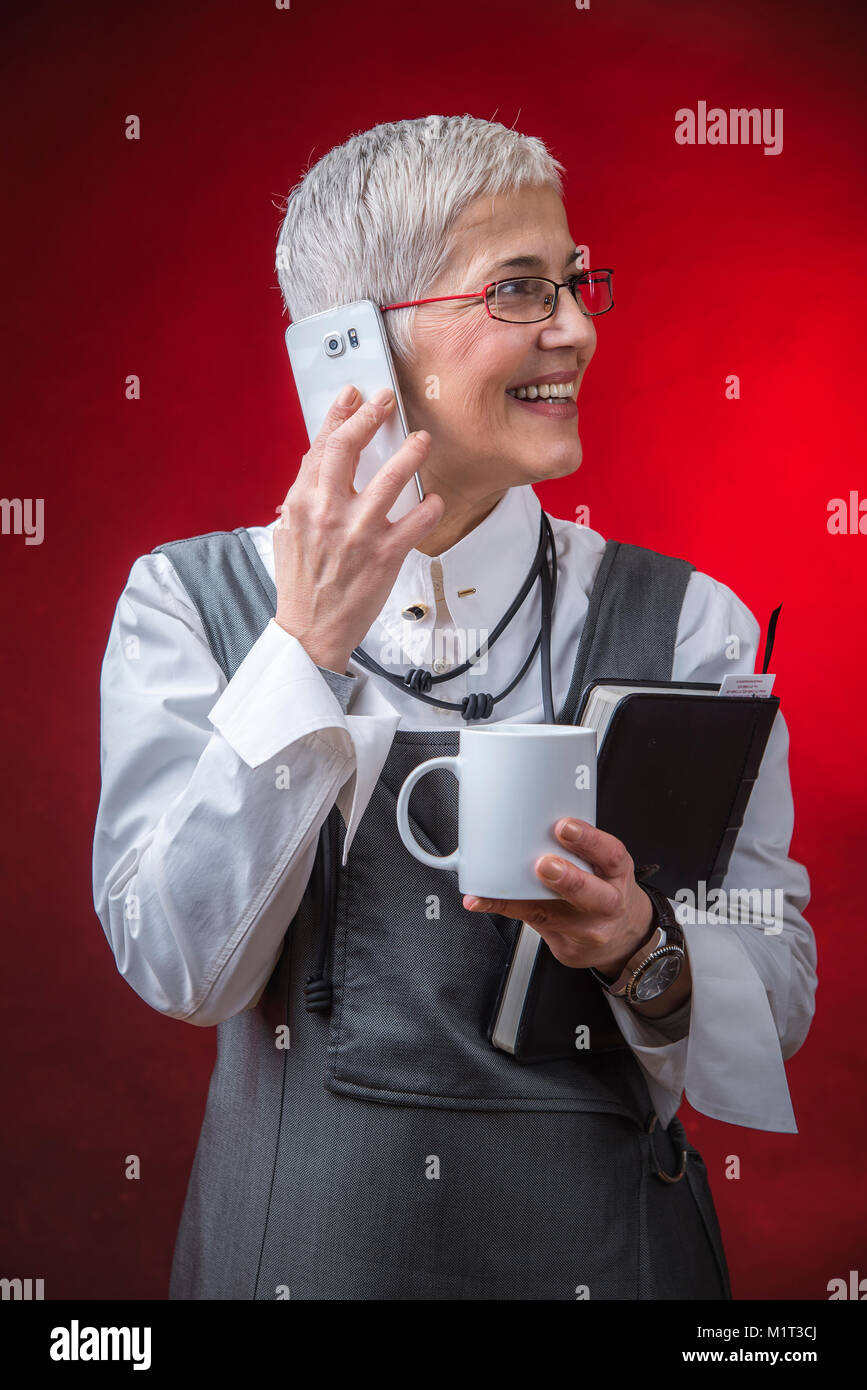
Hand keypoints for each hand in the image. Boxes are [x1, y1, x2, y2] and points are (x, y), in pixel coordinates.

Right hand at [273, 386, 444, 670]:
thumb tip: (322, 462)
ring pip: (392, 478)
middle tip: (386, 401)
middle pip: (348, 448)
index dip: (339, 415)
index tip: (353, 396)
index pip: (321, 446)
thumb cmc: (302, 582)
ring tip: (422, 440)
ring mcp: (359, 532)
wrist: (311, 629)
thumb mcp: (289, 531)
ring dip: (411, 453)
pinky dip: (431, 507)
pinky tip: (435, 500)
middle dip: (369, 416)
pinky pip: (417, 522)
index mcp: (302, 503)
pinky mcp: (385, 555)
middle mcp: (328, 512)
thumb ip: (306, 495)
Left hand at [462, 817, 654, 976]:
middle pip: (596, 895)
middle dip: (569, 880)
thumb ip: (577, 843)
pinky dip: (501, 909)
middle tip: (545, 864)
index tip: (565, 826)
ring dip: (525, 900)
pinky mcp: (564, 943)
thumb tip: (532, 808)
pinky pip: (530, 925)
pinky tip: (481, 901)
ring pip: (558, 917)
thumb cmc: (604, 889)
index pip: (610, 855)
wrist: (621, 937)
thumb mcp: (603, 864)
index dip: (589, 840)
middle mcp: (607, 903)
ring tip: (502, 890)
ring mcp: (587, 929)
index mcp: (615, 873)